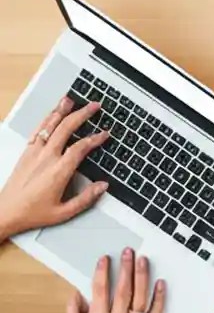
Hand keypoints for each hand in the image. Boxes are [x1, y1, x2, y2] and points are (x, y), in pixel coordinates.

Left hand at [0, 97, 108, 240]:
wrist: (6, 211)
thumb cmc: (33, 212)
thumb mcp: (65, 212)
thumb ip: (86, 198)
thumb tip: (102, 186)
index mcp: (58, 171)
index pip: (80, 148)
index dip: (95, 139)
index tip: (104, 134)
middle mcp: (46, 158)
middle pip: (66, 128)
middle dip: (82, 115)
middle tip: (94, 106)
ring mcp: (34, 153)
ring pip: (50, 125)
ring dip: (61, 111)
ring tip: (70, 100)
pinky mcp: (26, 153)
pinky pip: (37, 131)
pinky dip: (46, 120)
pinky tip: (51, 114)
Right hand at [64, 248, 165, 312]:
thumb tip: (76, 293)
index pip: (100, 290)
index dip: (103, 272)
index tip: (105, 259)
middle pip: (124, 290)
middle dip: (126, 268)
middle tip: (128, 252)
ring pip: (141, 299)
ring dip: (143, 277)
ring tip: (144, 261)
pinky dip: (159, 299)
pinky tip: (161, 284)